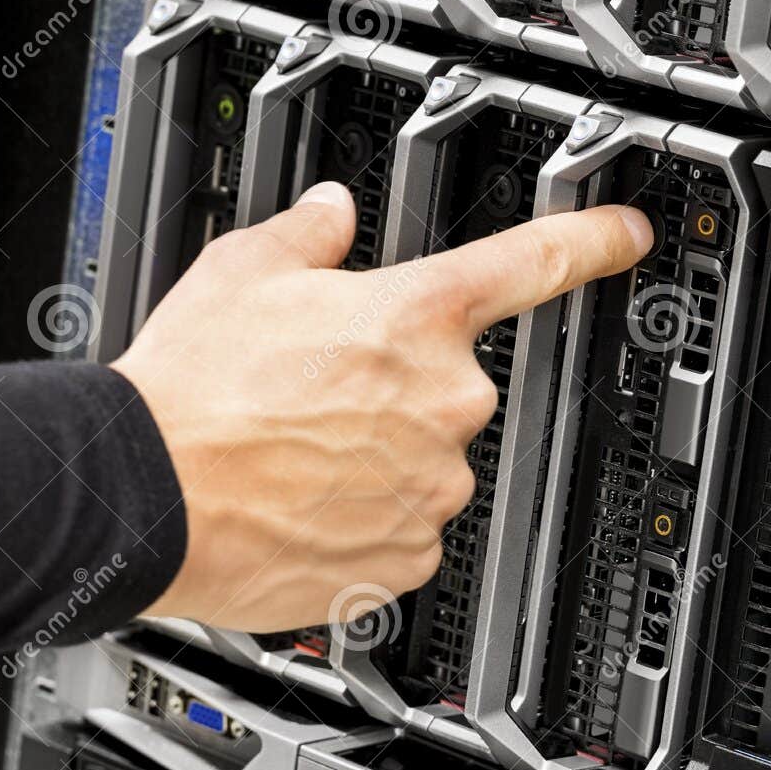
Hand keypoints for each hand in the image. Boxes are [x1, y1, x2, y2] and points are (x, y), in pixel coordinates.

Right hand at [112, 181, 652, 633]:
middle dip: (398, 384)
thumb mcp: (242, 269)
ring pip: (429, 460)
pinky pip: (409, 528)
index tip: (624, 236)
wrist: (146, 498)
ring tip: (298, 453)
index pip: (531, 261)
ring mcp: (433, 485)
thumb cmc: (190, 389)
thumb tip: (332, 214)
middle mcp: (444, 401)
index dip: (591, 241)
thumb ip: (308, 234)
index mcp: (415, 316)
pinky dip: (369, 518)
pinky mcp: (408, 555)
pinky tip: (308, 502)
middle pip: (453, 382)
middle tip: (321, 391)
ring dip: (383, 455)